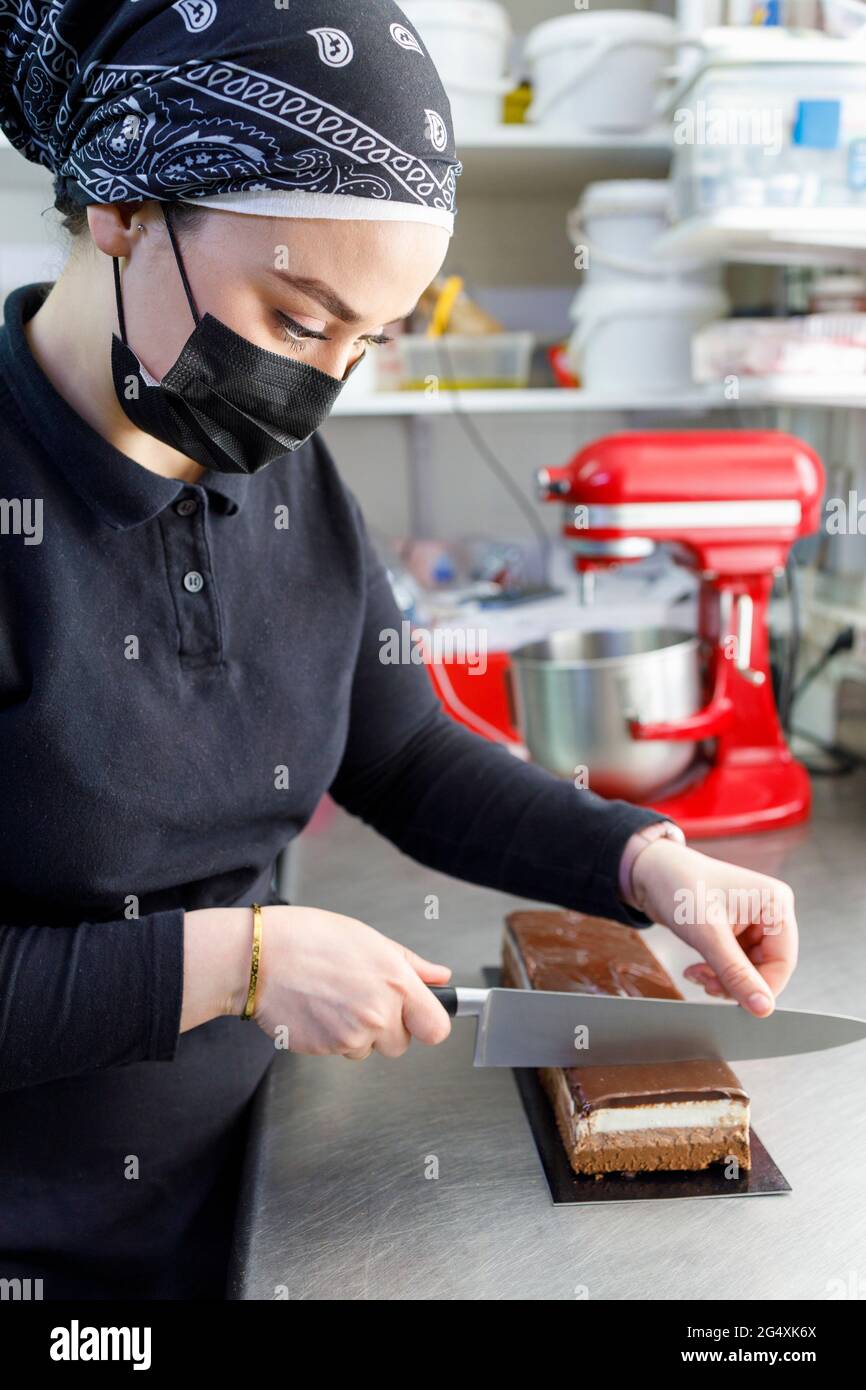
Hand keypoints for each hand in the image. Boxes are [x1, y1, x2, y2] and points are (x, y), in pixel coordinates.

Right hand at [231, 905, 452, 1058]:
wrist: (259, 959)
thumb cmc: (309, 939)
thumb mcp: (369, 939)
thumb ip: (411, 963)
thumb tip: (440, 976)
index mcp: (395, 981)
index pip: (436, 1027)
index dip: (428, 1023)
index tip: (421, 1016)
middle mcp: (379, 1013)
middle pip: (401, 1043)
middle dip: (388, 1027)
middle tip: (362, 998)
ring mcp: (352, 1036)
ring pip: (369, 1049)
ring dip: (358, 1033)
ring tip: (334, 999)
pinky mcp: (327, 1050)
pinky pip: (341, 1051)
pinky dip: (333, 1037)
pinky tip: (319, 1009)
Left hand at [629, 839, 797, 1016]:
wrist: (649, 871)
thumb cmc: (678, 886)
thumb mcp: (708, 935)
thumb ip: (736, 973)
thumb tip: (763, 1008)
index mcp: (775, 904)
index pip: (783, 961)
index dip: (763, 987)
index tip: (738, 1004)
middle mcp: (770, 911)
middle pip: (768, 967)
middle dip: (736, 982)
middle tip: (706, 985)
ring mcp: (754, 920)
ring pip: (751, 969)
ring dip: (724, 979)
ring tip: (696, 975)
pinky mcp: (737, 929)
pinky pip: (737, 963)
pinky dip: (718, 972)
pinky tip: (697, 969)